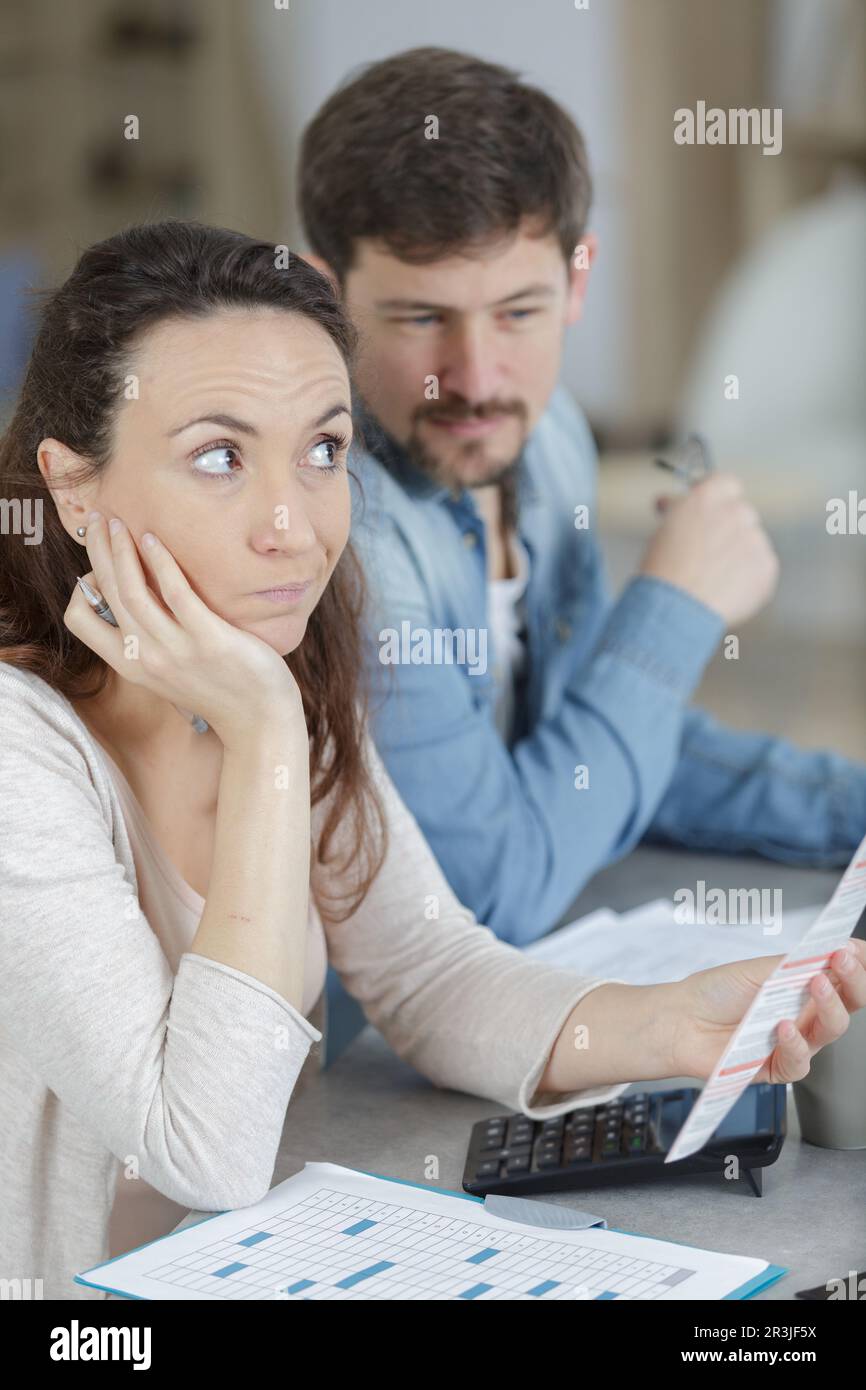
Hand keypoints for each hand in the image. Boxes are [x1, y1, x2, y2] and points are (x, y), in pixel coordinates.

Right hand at [64, 512, 304, 747]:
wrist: (258, 721)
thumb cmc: (217, 688)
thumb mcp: (168, 671)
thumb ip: (147, 641)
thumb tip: (133, 597)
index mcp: (131, 665)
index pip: (80, 621)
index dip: (81, 588)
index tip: (98, 566)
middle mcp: (145, 658)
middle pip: (105, 594)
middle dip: (98, 550)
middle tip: (100, 519)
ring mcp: (176, 650)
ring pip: (131, 590)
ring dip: (120, 549)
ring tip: (120, 522)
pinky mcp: (209, 639)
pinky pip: (176, 593)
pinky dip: (159, 561)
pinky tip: (152, 538)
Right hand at [639, 473, 778, 626]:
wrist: (676, 607)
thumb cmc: (662, 569)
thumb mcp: (663, 529)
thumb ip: (679, 512)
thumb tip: (672, 502)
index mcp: (709, 496)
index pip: (726, 484)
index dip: (717, 498)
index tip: (708, 511)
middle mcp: (737, 512)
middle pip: (742, 514)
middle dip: (728, 530)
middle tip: (707, 553)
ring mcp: (756, 540)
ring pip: (751, 543)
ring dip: (737, 556)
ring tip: (712, 581)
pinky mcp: (767, 568)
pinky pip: (760, 569)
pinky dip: (747, 580)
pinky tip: (725, 593)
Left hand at [668, 940, 865, 1083]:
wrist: (680, 1020)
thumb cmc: (716, 993)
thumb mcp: (760, 968)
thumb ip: (798, 962)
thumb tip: (834, 946)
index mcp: (803, 987)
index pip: (844, 977)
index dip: (859, 965)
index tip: (857, 949)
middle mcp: (805, 1015)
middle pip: (850, 1003)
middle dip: (856, 980)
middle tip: (843, 960)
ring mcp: (795, 1042)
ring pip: (832, 1029)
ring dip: (829, 1005)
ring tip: (814, 985)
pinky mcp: (778, 1067)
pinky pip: (800, 1061)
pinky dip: (794, 1043)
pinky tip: (782, 1027)